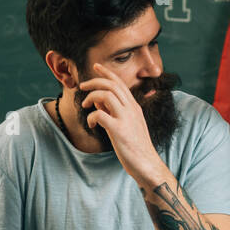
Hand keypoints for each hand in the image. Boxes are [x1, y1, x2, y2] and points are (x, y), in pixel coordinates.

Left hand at [79, 63, 160, 181]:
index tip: (96, 67)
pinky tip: (92, 124)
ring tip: (85, 105)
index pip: (120, 83)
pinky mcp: (119, 130)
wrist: (147, 163)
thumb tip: (98, 100)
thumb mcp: (127, 124)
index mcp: (134, 107)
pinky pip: (100, 115)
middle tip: (82, 86)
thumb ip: (114, 111)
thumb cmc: (136, 146)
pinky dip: (92, 117)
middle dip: (94, 81)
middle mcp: (131, 109)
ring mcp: (126, 119)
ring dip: (91, 96)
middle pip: (112, 85)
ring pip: (106, 95)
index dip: (107, 73)